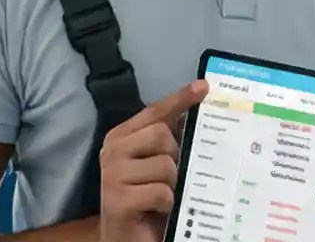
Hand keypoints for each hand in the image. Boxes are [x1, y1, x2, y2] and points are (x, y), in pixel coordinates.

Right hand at [98, 79, 208, 241]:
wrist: (125, 238)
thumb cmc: (144, 199)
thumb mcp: (156, 164)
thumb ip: (168, 140)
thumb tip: (197, 107)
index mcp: (120, 137)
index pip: (154, 112)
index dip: (179, 99)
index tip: (203, 87)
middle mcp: (112, 151)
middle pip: (162, 135)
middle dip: (175, 156)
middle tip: (170, 177)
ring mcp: (112, 175)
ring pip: (165, 165)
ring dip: (173, 185)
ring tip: (162, 197)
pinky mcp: (118, 201)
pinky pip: (162, 192)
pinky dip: (168, 204)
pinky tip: (157, 211)